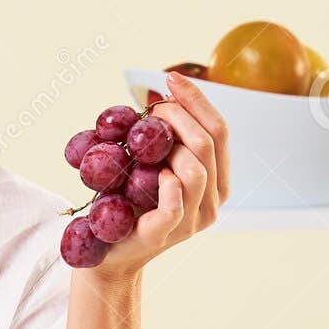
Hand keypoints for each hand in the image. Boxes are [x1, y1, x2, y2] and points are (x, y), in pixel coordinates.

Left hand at [91, 71, 228, 279]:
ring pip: (197, 170)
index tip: (170, 77)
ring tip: (145, 141)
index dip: (198, 100)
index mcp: (216, 180)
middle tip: (151, 107)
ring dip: (170, 145)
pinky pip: (175, 202)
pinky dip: (165, 181)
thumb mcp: (150, 166)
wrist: (107, 252)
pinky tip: (152, 171)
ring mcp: (193, 220)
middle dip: (179, 115)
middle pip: (209, 144)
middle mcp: (213, 200)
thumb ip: (163, 141)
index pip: (220, 131)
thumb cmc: (128, 204)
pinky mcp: (166, 233)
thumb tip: (159, 95)